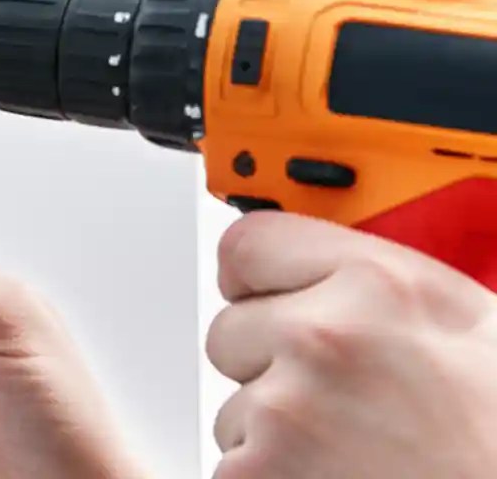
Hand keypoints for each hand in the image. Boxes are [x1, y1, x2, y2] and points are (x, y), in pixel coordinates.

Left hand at [208, 212, 496, 478]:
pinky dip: (271, 478)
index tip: (259, 297)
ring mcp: (284, 409)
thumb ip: (381, 292)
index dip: (252, 279)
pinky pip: (233, 465)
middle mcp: (321, 336)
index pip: (247, 246)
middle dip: (267, 364)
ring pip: (234, 408)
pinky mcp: (257, 473)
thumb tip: (327, 282)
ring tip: (353, 450)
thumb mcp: (473, 328)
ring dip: (273, 432)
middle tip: (336, 400)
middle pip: (229, 331)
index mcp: (377, 285)